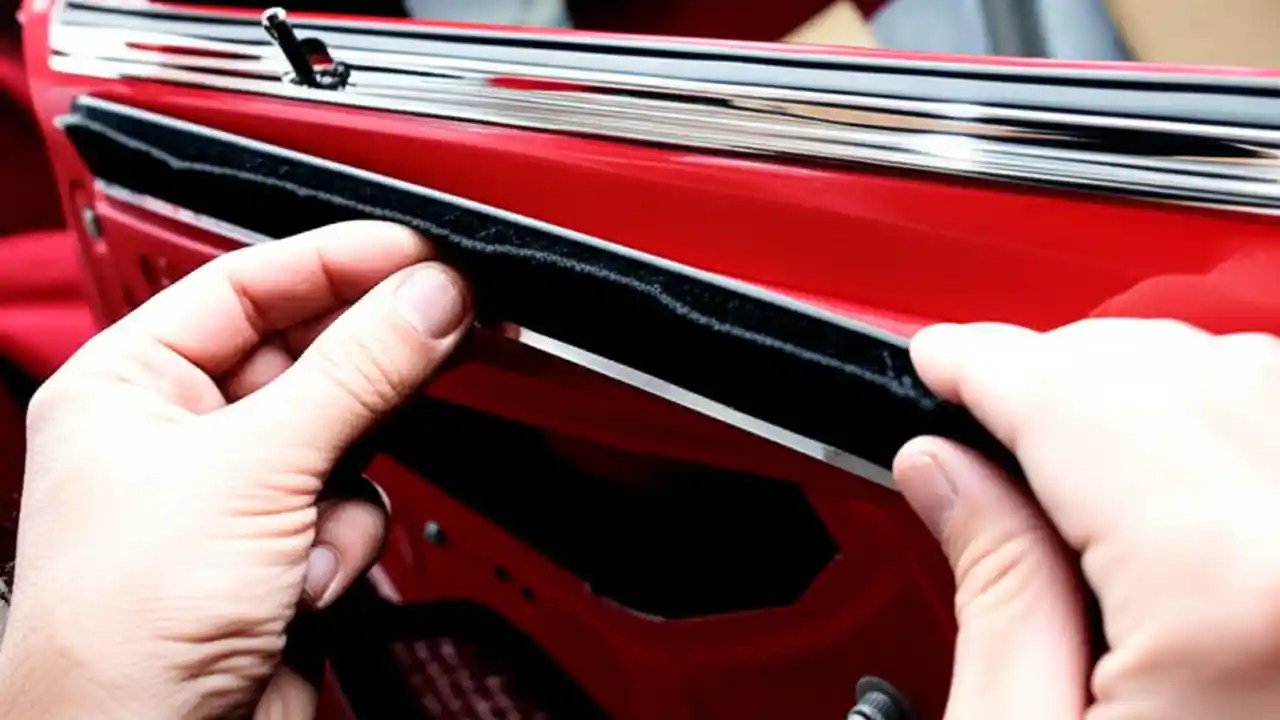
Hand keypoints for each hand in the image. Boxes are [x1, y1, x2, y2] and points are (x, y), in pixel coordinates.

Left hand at [0, 221, 470, 717]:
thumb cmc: (121, 629)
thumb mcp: (253, 470)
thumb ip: (355, 373)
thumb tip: (428, 298)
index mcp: (133, 383)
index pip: (247, 284)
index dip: (336, 261)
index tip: (417, 251)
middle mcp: (182, 430)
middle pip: (308, 357)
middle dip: (366, 368)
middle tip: (447, 325)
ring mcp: (237, 491)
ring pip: (346, 434)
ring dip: (345, 486)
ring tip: (314, 525)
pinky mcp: (285, 548)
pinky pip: (353, 504)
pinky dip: (344, 541)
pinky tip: (304, 579)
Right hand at [894, 319, 1279, 718]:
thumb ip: (995, 599)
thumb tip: (947, 471)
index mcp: (1229, 595)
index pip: (1079, 404)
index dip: (986, 365)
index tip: (939, 361)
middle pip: (1170, 368)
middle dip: (1057, 371)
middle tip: (983, 410)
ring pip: (1250, 375)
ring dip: (1146, 386)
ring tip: (1067, 442)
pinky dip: (1226, 417)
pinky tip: (1167, 469)